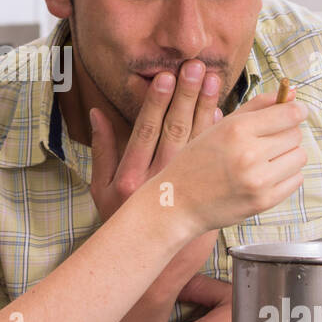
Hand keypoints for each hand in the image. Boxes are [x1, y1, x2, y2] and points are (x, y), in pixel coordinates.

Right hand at [87, 59, 220, 222]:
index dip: (156, 102)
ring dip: (206, 108)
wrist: (149, 253)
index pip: (147, 130)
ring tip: (214, 82)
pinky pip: (214, 160)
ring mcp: (184, 187)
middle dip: (186, 96)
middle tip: (197, 68)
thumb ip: (102, 149)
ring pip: (198, 141)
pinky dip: (217, 135)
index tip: (166, 76)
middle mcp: (158, 180)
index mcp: (131, 177)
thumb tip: (96, 114)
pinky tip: (224, 113)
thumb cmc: (122, 219)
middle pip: (175, 130)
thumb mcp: (101, 188)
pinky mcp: (203, 193)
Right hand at [155, 86, 307, 236]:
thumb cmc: (198, 160)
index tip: (296, 112)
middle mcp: (249, 154)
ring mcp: (258, 180)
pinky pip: (296, 179)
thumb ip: (257, 107)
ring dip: (288, 155)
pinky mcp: (264, 201)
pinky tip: (266, 175)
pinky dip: (286, 175)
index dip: (297, 110)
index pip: (289, 114)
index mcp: (237, 130)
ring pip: (299, 156)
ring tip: (266, 159)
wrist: (179, 202)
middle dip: (286, 134)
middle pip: (296, 134)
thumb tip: (291, 94)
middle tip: (268, 140)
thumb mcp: (221, 126)